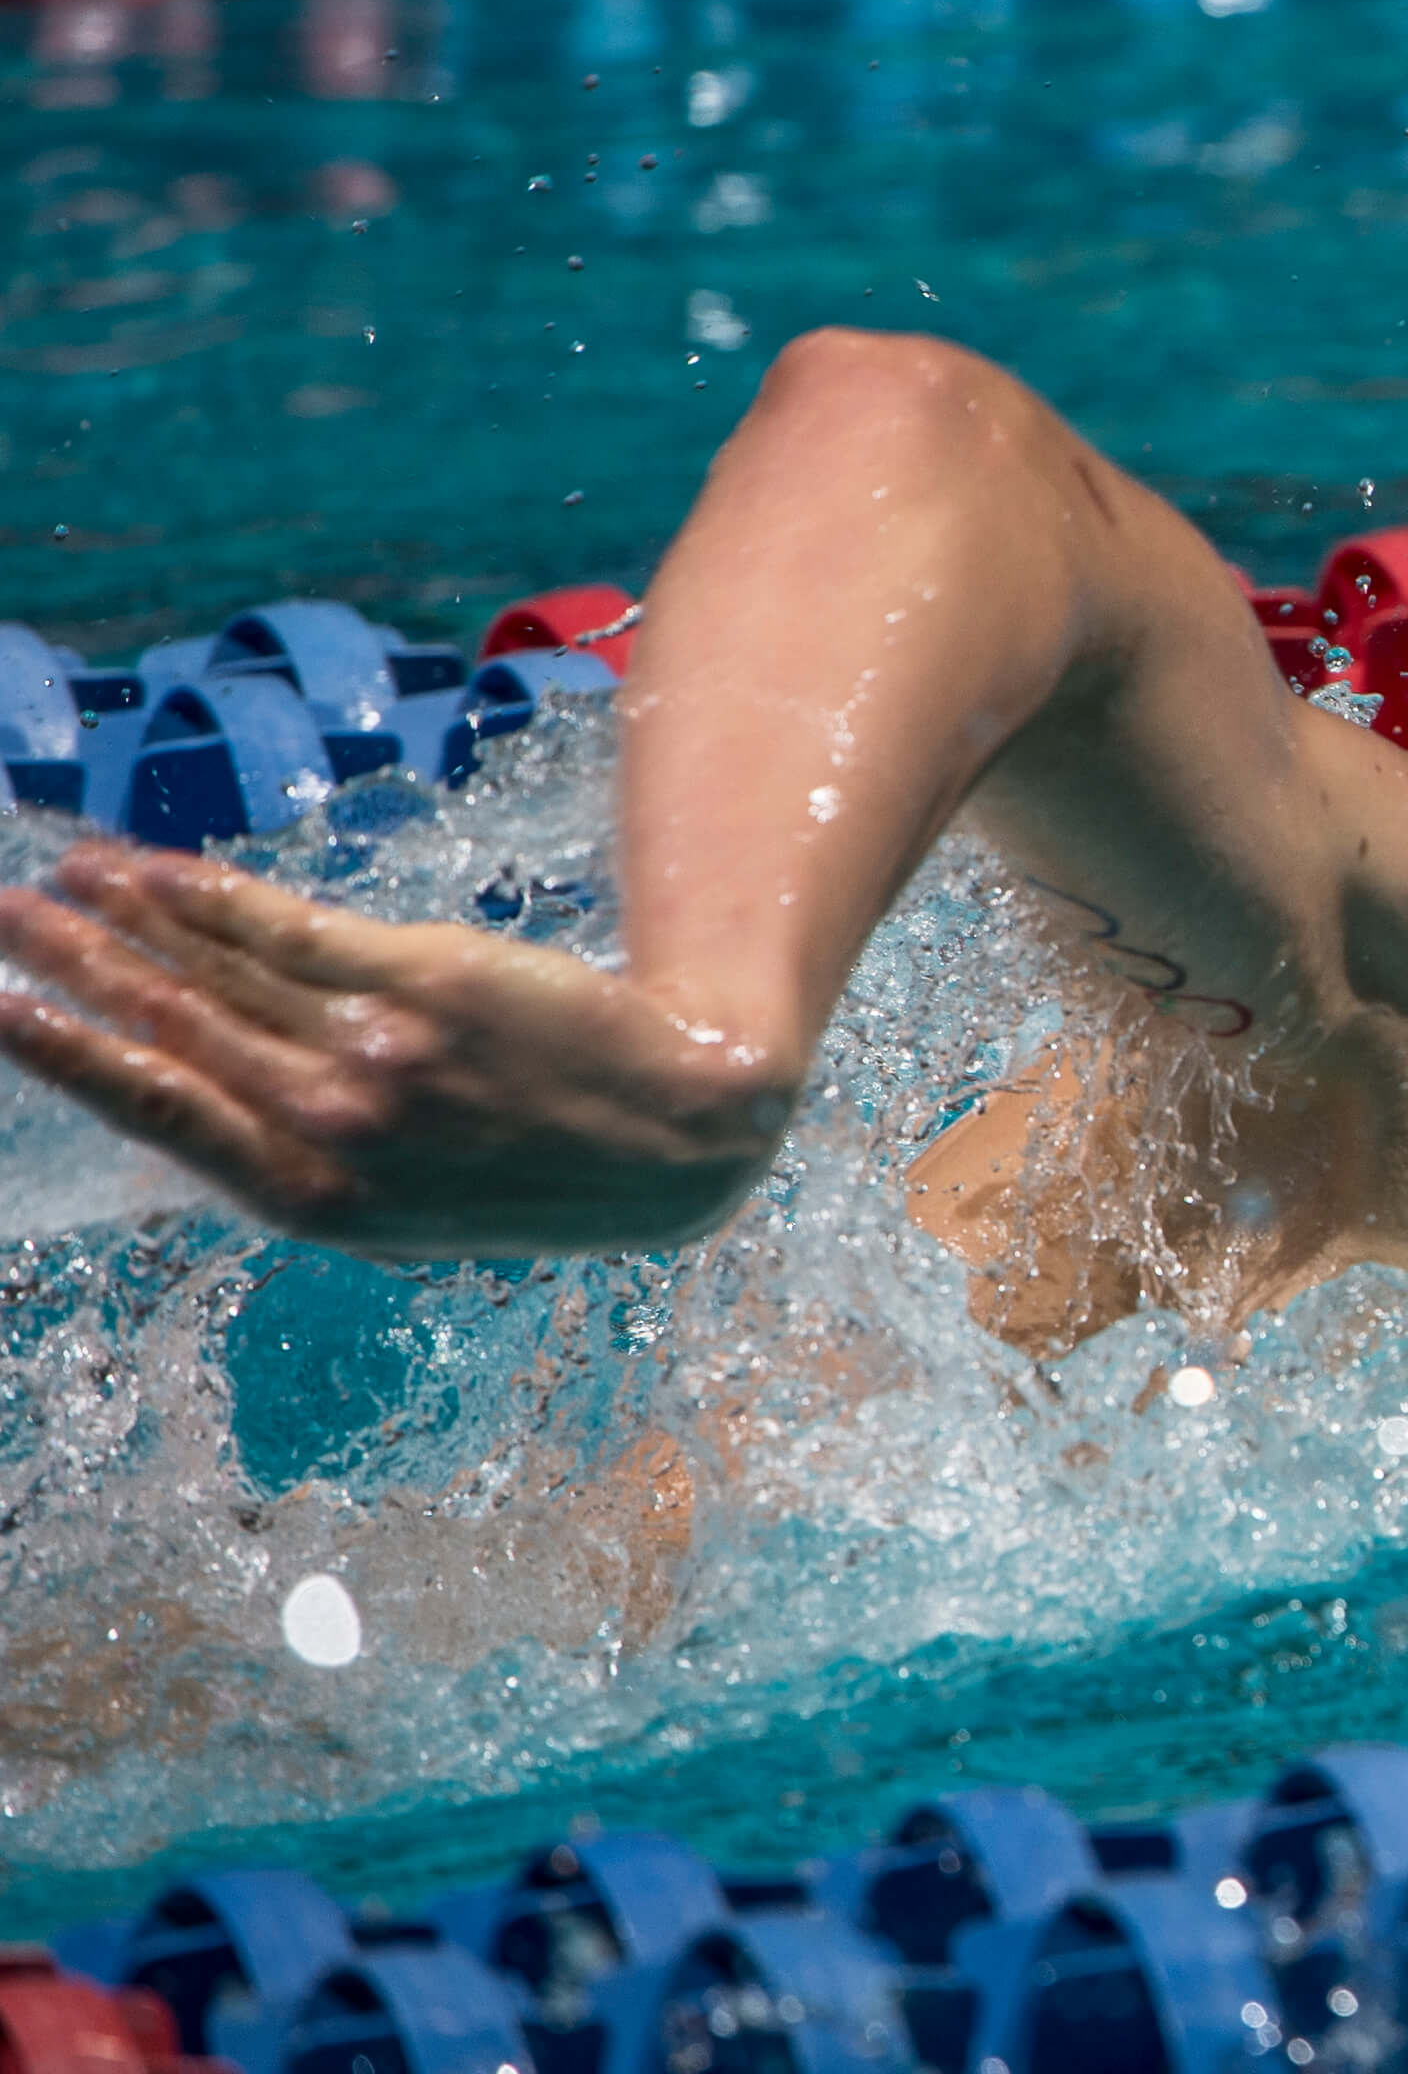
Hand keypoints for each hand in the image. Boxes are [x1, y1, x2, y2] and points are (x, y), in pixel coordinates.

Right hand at [0, 841, 798, 1258]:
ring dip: (124, 918)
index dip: (64, 1056)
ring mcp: (374, 1054)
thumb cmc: (537, 1166)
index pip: (157, 1114)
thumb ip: (301, 1163)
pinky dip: (211, 895)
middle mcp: (333, 1131)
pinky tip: (155, 867)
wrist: (679, 1128)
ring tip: (57, 880)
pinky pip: (288, 931)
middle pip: (167, 1031)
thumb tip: (191, 1114)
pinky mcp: (424, 981)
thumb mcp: (408, 1206)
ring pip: (215, 975)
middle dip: (71, 968)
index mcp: (319, 1203)